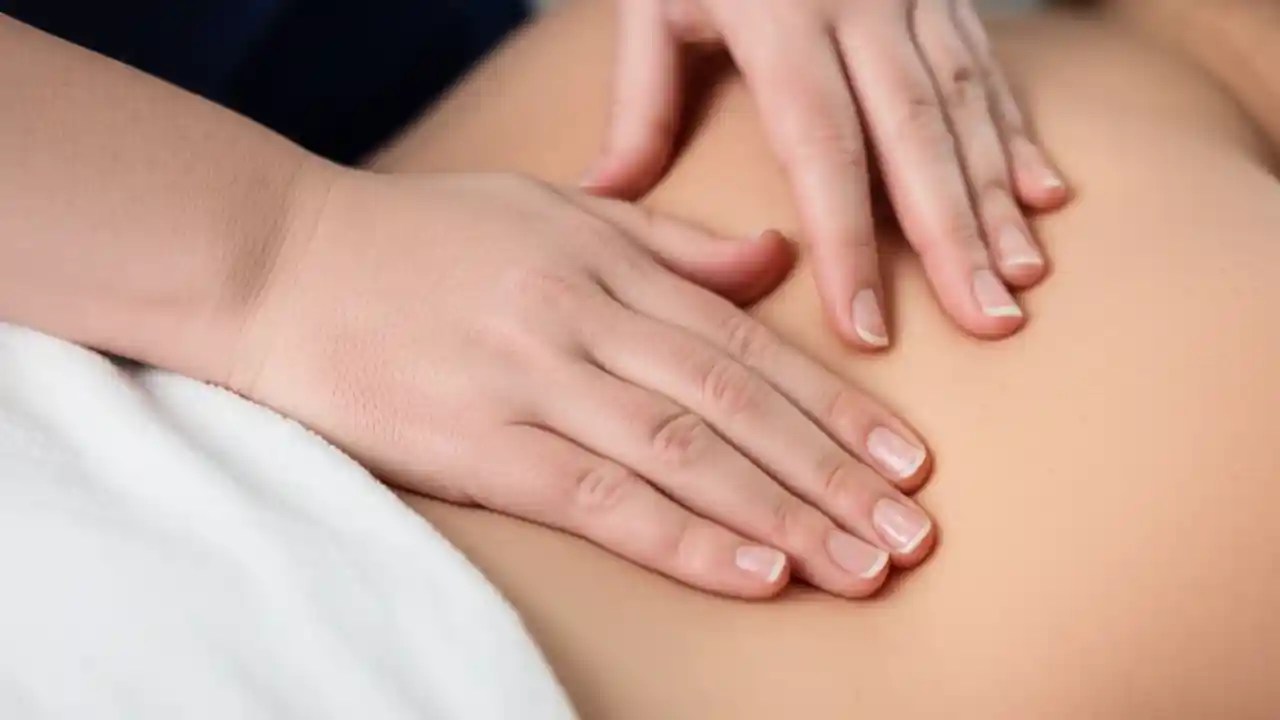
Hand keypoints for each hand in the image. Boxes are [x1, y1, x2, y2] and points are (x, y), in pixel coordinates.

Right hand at [234, 169, 935, 597]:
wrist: (280, 261)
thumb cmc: (420, 236)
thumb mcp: (553, 208)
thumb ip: (671, 241)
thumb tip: (775, 261)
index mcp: (610, 261)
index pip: (747, 344)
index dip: (836, 405)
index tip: (908, 458)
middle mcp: (586, 321)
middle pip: (735, 406)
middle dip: (833, 474)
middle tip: (913, 533)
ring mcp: (533, 383)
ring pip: (684, 455)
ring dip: (783, 516)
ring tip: (862, 566)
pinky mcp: (478, 445)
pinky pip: (598, 497)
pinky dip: (682, 536)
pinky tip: (753, 572)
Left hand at [583, 0, 1068, 346]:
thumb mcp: (653, 2)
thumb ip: (639, 103)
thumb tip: (603, 197)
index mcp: (780, 16)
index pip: (821, 148)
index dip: (847, 244)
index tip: (865, 328)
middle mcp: (862, 5)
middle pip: (916, 137)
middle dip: (953, 240)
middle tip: (988, 325)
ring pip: (967, 108)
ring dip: (997, 200)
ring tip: (1020, 282)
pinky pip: (991, 70)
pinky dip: (1019, 137)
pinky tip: (1045, 200)